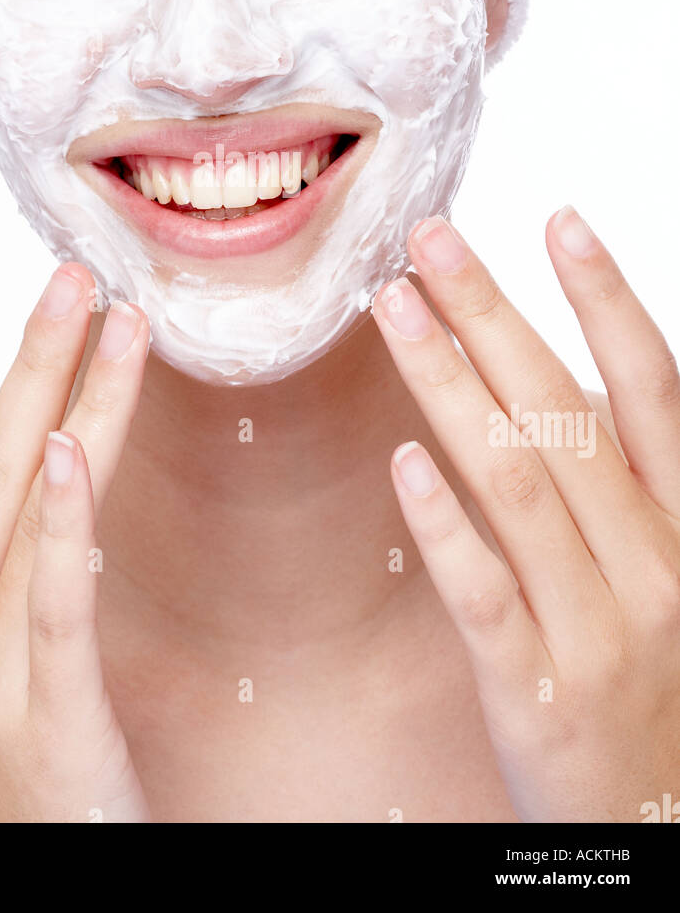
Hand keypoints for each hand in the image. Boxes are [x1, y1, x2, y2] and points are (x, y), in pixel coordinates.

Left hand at [372, 207, 679, 822]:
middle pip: (565, 413)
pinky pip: (488, 597)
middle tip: (429, 239)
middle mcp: (652, 563)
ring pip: (519, 481)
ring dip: (450, 384)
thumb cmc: (653, 678)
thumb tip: (555, 373)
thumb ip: (618, 480)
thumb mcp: (662, 566)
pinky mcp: (540, 692)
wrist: (662, 829)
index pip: (648, 389)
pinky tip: (403, 462)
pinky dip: (447, 525)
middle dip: (495, 314)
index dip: (604, 300)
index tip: (556, 219)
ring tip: (394, 310)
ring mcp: (599, 628)